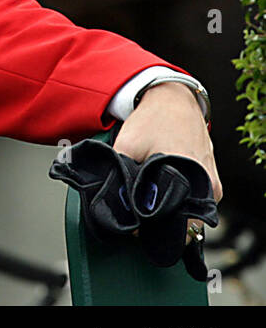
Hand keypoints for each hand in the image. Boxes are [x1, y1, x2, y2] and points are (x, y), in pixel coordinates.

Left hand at [113, 82, 221, 241]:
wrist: (172, 99)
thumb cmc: (152, 120)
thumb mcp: (127, 145)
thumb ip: (122, 175)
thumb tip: (116, 202)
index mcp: (190, 179)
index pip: (175, 223)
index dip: (152, 228)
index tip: (135, 227)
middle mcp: (207, 186)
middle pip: (184, 221)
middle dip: (161, 222)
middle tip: (140, 214)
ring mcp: (212, 183)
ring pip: (190, 211)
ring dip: (171, 211)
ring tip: (149, 199)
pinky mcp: (211, 179)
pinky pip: (195, 199)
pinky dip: (180, 199)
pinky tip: (163, 189)